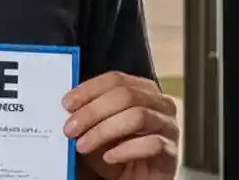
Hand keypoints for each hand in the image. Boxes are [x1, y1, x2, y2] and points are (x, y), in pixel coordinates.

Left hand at [61, 71, 178, 179]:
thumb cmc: (116, 150)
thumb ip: (88, 113)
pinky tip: (109, 157)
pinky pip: (152, 144)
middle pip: (126, 96)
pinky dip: (126, 150)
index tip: (67, 104)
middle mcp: (160, 104)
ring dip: (104, 131)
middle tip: (71, 128)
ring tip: (83, 145)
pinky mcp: (171, 152)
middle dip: (93, 111)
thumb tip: (69, 106)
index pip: (116, 80)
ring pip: (138, 116)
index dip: (89, 90)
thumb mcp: (97, 128)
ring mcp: (169, 127)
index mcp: (143, 90)